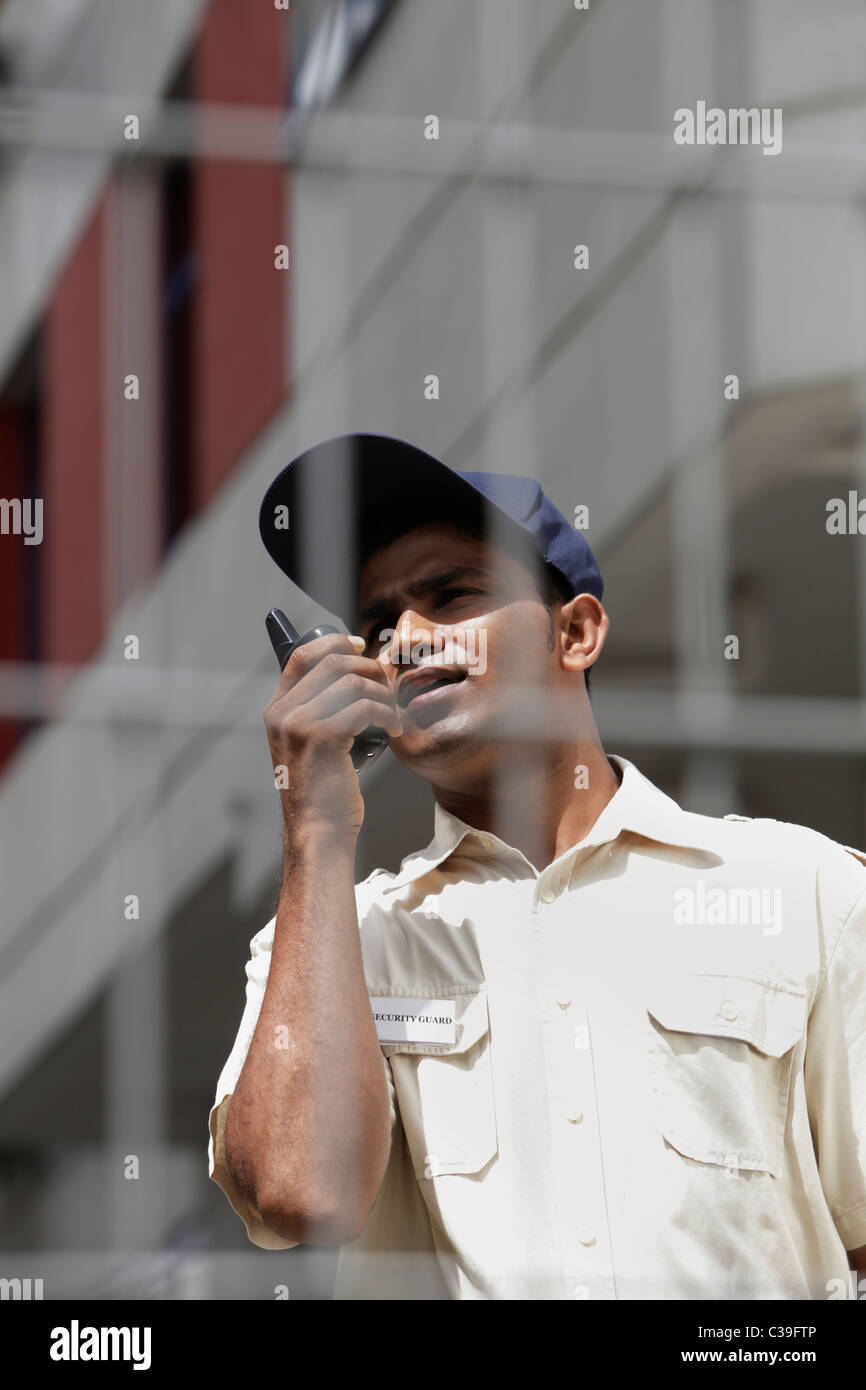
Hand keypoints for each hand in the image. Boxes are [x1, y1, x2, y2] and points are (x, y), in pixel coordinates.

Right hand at [263, 631, 402, 841]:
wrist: (318, 830)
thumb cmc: (321, 792)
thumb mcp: (307, 746)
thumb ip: (316, 712)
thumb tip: (351, 676)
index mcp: (276, 710)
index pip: (301, 655)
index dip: (334, 642)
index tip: (360, 646)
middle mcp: (282, 713)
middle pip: (333, 662)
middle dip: (369, 669)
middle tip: (387, 688)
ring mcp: (299, 723)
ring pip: (353, 682)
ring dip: (383, 695)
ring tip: (393, 715)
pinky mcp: (322, 736)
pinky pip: (365, 707)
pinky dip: (388, 715)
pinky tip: (394, 729)